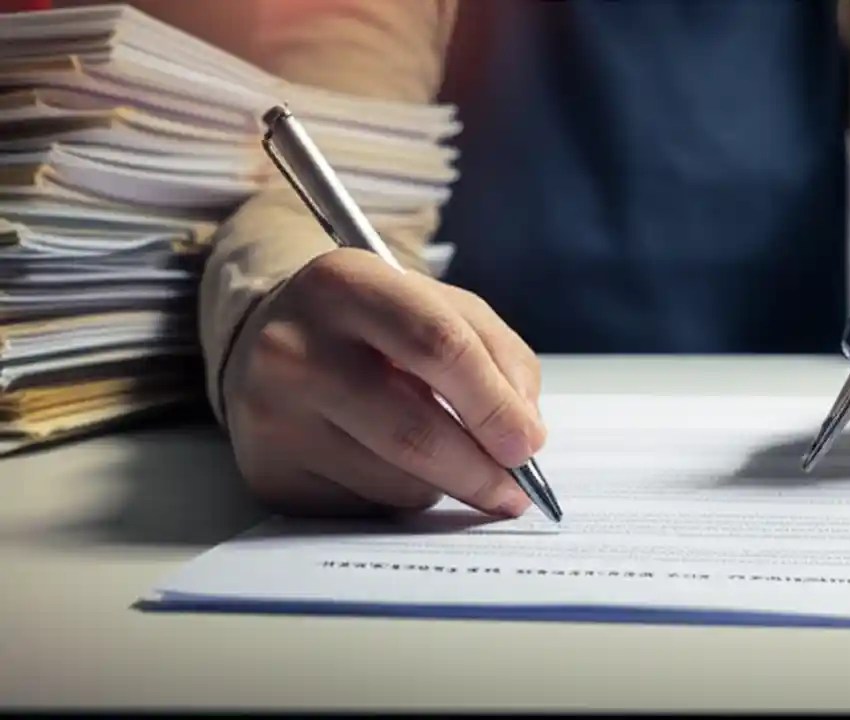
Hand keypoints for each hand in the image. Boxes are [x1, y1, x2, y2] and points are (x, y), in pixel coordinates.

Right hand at [221, 248, 545, 517]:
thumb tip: (524, 435)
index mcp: (346, 285)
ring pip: (396, 482)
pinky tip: (388, 464)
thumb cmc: (373, 325)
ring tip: (440, 455)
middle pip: (414, 432)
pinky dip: (400, 497)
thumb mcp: (437, 305)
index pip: (439, 347)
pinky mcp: (270, 473)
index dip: (494, 403)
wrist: (270, 341)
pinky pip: (366, 507)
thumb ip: (497, 354)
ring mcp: (273, 417)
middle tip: (515, 490)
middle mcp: (295, 349)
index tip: (528, 444)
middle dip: (481, 471)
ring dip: (442, 483)